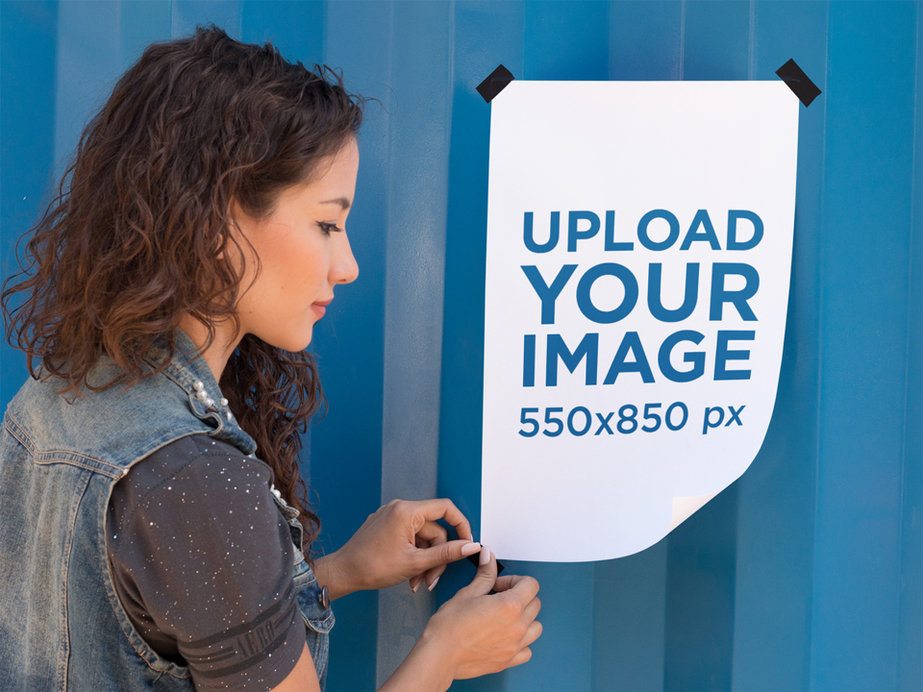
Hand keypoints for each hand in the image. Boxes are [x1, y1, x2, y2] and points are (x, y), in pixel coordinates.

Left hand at [335, 498, 481, 592]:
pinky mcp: (386, 526)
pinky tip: (410, 575)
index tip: (467, 544)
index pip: (445, 508)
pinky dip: (414, 555)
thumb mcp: (415, 562)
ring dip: (425, 560)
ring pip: (422, 537)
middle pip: (434, 529)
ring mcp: (392, 516)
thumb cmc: (372, 567)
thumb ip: (446, 553)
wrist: (343, 573)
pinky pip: (410, 537)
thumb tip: (471, 546)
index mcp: (407, 511)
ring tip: (418, 582)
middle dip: (437, 556)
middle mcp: (400, 508)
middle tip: (432, 579)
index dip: (461, 525)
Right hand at [420, 546, 541, 679]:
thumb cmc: (450, 626)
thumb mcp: (468, 593)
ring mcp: (515, 646)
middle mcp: (517, 626)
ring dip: (525, 619)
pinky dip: (521, 642)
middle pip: (535, 604)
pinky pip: (527, 650)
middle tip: (498, 598)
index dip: (515, 580)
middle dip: (519, 596)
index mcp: (509, 606)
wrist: (440, 655)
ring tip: (504, 618)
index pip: (531, 584)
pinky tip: (505, 637)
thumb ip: (485, 574)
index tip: (499, 585)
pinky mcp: (509, 661)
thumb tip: (489, 557)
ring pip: (536, 627)